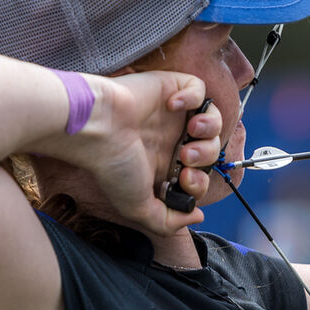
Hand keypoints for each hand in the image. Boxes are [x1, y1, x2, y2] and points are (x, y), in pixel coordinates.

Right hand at [78, 71, 222, 233]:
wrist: (96, 128)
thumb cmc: (111, 166)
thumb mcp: (137, 207)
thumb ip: (168, 222)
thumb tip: (197, 216)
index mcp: (164, 166)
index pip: (200, 175)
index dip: (201, 180)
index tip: (184, 179)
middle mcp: (170, 140)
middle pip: (211, 150)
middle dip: (205, 157)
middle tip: (185, 156)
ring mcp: (172, 114)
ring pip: (213, 121)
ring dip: (210, 130)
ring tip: (191, 132)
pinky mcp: (170, 88)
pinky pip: (199, 88)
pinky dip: (195, 97)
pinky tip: (174, 105)